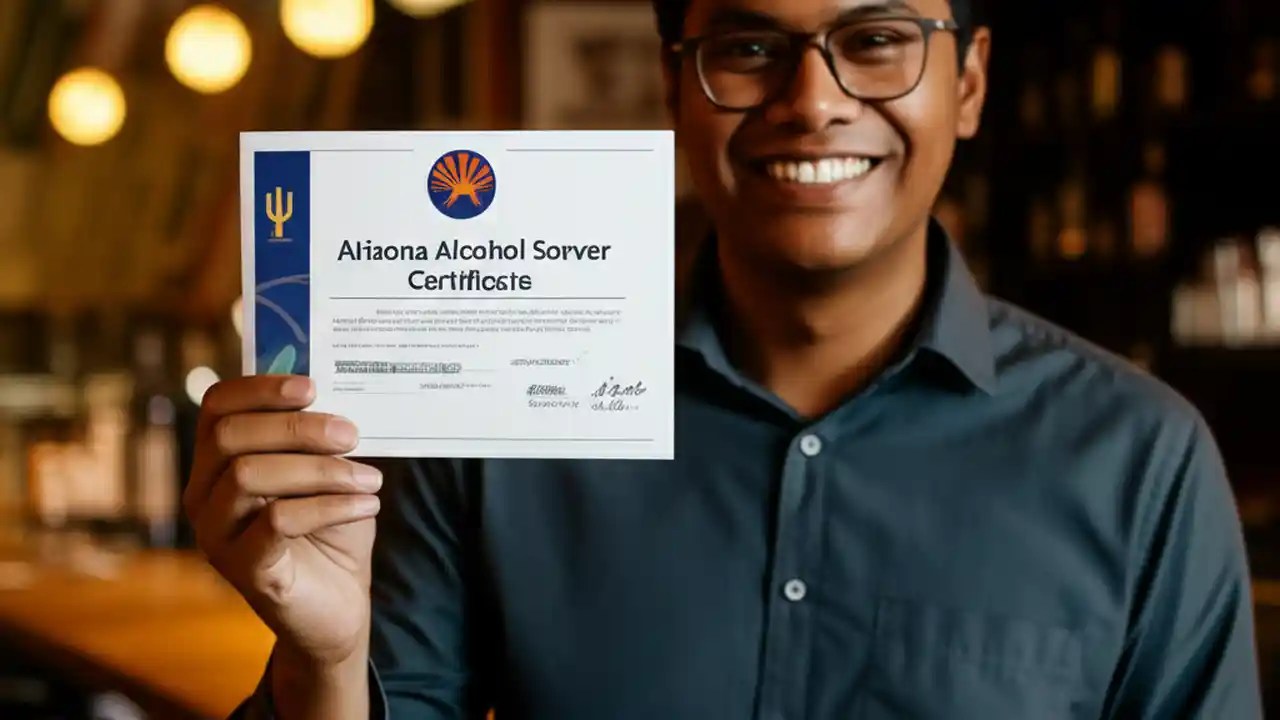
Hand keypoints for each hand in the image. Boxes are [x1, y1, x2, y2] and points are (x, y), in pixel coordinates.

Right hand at [184, 375, 380, 667]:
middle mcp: (203, 495)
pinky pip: (277, 520)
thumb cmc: (330, 531)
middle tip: (351, 434)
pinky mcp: (241, 568)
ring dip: (320, 469)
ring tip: (370, 479)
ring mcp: (215, 534)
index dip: (259, 388)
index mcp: (218, 462)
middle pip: (230, 436)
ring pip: (249, 475)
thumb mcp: (328, 473)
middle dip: (296, 427)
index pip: (217, 407)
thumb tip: (341, 390)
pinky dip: (329, 506)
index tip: (312, 387)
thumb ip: (321, 437)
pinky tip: (367, 506)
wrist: (337, 606)